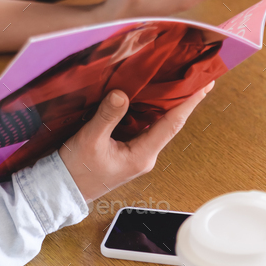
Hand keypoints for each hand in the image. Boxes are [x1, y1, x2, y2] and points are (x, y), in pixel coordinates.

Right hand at [58, 83, 213, 202]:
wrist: (62, 189)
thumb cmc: (76, 169)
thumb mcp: (90, 139)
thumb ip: (107, 116)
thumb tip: (122, 94)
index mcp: (142, 155)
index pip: (171, 124)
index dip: (188, 103)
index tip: (203, 86)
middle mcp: (145, 155)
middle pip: (169, 123)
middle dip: (182, 100)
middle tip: (195, 76)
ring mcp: (137, 153)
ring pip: (156, 123)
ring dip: (165, 103)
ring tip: (175, 81)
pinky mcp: (126, 149)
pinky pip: (142, 126)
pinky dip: (148, 109)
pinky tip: (146, 95)